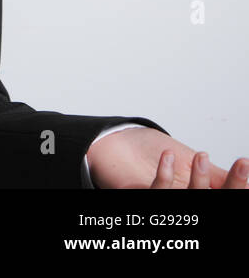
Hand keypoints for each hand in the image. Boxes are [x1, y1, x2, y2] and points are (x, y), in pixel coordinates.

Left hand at [87, 126, 248, 188]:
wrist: (114, 143)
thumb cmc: (149, 154)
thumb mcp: (189, 163)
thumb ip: (214, 174)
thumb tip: (245, 176)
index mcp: (195, 195)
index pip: (224, 196)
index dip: (237, 185)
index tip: (245, 165)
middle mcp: (183, 205)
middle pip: (211, 200)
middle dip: (231, 185)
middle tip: (242, 164)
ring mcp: (163, 203)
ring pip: (189, 200)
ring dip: (199, 180)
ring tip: (201, 156)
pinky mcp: (141, 197)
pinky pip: (156, 193)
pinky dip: (164, 175)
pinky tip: (168, 157)